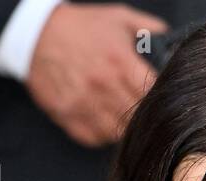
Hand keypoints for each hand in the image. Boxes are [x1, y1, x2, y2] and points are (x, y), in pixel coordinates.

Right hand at [25, 2, 168, 147]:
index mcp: (120, 63)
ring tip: (119, 113)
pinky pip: (94, 138)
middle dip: (141, 115)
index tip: (155, 98)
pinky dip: (101, 134)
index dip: (158, 100)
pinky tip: (101, 118)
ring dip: (122, 127)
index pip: (152, 97)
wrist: (36, 34)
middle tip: (137, 108)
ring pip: (117, 133)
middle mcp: (104, 87)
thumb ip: (148, 28)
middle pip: (136, 118)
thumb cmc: (80, 26)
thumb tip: (169, 38)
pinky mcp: (68, 116)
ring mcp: (84, 104)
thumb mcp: (118, 17)